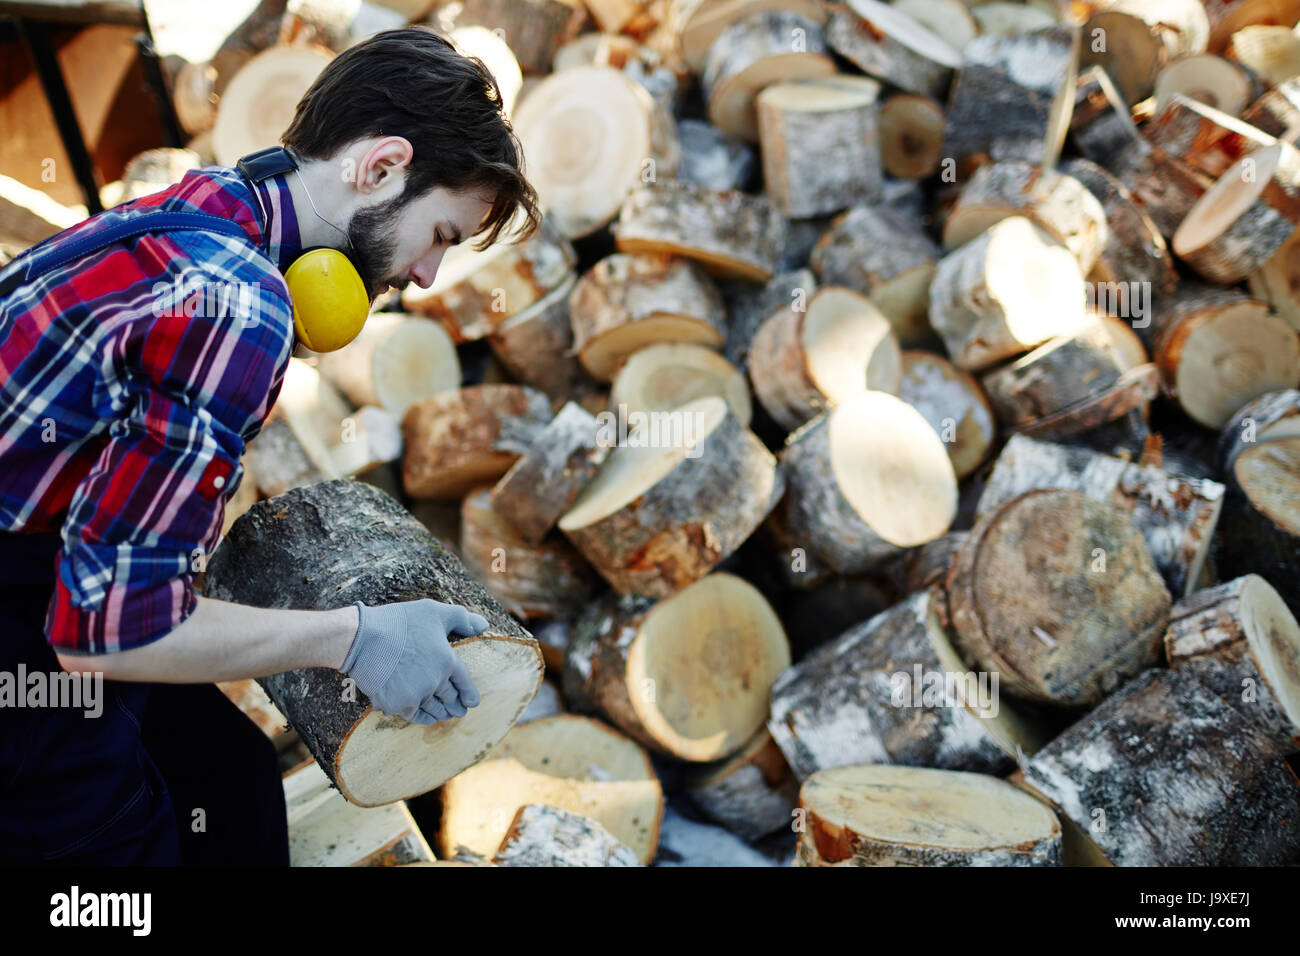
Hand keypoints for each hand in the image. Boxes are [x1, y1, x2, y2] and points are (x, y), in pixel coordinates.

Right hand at [339, 599, 488, 724]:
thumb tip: (484, 625)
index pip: (463, 681)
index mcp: (447, 660)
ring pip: (433, 708)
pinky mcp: (397, 704)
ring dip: (441, 713)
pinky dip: (422, 719)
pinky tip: (427, 719)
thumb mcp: (435, 612)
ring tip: (444, 716)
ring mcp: (416, 695)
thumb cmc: (399, 622)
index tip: (472, 703)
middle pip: (449, 697)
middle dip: (455, 705)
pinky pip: (414, 715)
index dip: (469, 693)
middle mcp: (435, 681)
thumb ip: (462, 618)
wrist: (362, 638)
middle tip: (459, 711)